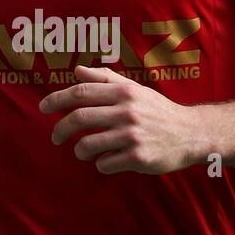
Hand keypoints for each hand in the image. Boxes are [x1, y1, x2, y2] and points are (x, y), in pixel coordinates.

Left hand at [38, 64, 204, 174]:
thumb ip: (106, 79)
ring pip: (88, 144)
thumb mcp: (135, 90)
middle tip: (55, 137)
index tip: (43, 108)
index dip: (57, 99)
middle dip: (60, 129)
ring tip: (82, 151)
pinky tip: (107, 160)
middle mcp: (127, 112)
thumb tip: (77, 70)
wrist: (191, 134)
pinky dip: (100, 163)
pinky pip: (105, 163)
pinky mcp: (138, 157)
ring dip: (79, 150)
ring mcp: (132, 135)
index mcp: (124, 93)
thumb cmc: (158, 110)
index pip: (81, 92)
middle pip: (79, 117)